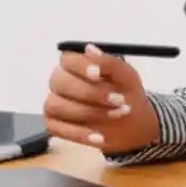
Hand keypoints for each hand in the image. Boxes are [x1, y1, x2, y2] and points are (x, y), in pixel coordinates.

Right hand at [43, 44, 159, 154]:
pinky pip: (57, 129)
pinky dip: (79, 134)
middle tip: (118, 100)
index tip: (98, 74)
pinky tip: (99, 137)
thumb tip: (89, 49)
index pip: (67, 60)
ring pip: (57, 105)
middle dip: (89, 93)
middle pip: (60, 82)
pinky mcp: (53, 125)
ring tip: (116, 116)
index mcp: (75, 65)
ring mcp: (55, 104)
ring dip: (88, 113)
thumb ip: (108, 62)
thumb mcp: (126, 76)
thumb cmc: (126, 92)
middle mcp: (60, 82)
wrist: (132, 123)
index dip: (80, 66)